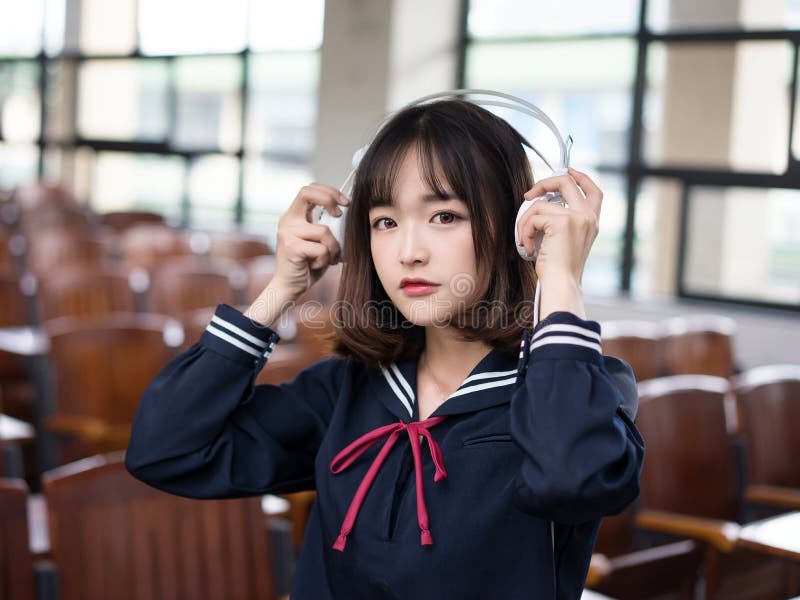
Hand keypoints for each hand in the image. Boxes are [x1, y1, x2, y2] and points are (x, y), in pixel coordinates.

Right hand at [270, 183, 348, 297]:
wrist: (290, 287)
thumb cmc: (308, 264)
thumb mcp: (319, 241)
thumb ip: (327, 225)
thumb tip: (349, 212)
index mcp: (294, 216)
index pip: (308, 189)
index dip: (329, 191)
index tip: (345, 203)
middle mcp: (287, 221)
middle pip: (308, 193)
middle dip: (330, 198)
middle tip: (340, 214)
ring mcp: (287, 233)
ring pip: (324, 231)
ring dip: (333, 247)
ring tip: (328, 259)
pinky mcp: (291, 247)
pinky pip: (322, 249)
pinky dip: (326, 259)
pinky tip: (316, 266)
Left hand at [515, 167, 601, 284]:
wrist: (561, 283)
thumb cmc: (558, 269)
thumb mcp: (564, 241)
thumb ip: (561, 221)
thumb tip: (540, 203)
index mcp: (592, 222)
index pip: (593, 190)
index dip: (581, 176)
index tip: (568, 170)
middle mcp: (588, 217)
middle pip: (566, 181)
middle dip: (543, 183)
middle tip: (528, 196)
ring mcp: (576, 217)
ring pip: (540, 204)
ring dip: (525, 222)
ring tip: (526, 241)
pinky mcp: (561, 222)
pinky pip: (533, 216)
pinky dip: (525, 231)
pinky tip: (529, 247)